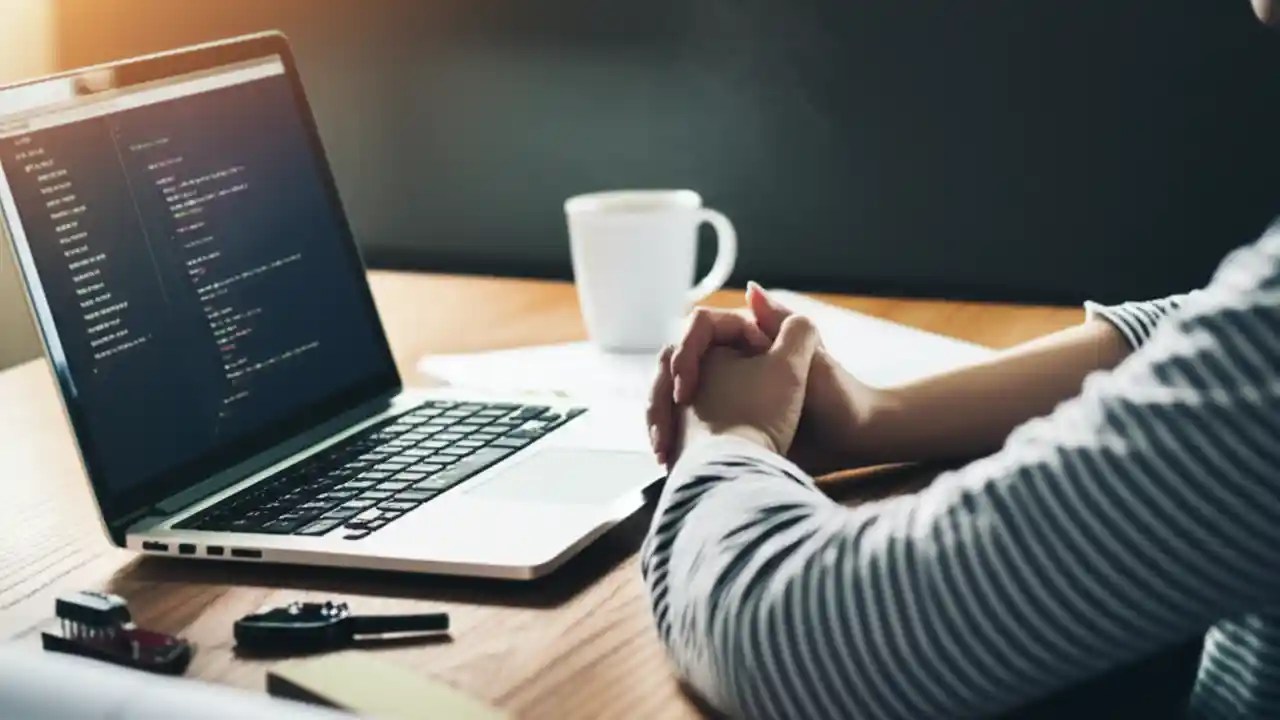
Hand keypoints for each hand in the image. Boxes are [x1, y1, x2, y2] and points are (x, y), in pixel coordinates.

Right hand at [646, 283, 883, 468]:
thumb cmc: (837, 397)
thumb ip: (781, 324)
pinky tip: (671, 460)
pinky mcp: (727, 425)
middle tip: (663, 431)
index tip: (685, 386)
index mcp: (749, 341)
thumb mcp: (808, 359)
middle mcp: (733, 364)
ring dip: (663, 424)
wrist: (850, 442)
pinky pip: (687, 428)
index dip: (684, 355)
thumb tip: (750, 289)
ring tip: (663, 452)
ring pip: (675, 402)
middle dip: (662, 398)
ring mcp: (726, 395)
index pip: (697, 334)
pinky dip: (675, 442)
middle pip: (678, 369)